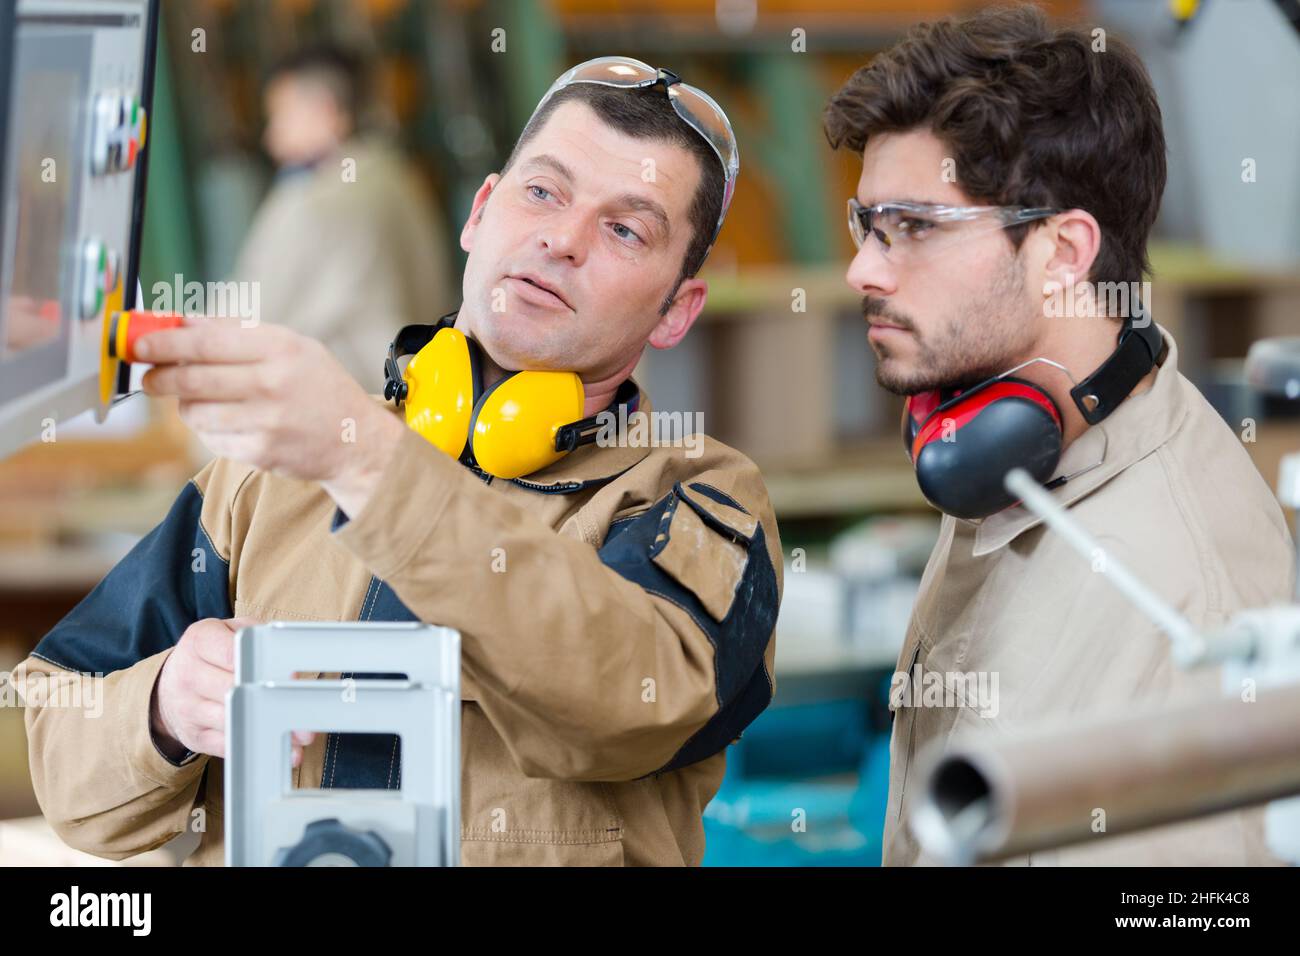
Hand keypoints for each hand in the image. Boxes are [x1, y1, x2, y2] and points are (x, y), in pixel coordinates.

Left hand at [137, 318, 403, 500]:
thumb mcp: (292, 347)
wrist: (356, 442)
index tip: (139, 344)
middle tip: (148, 377)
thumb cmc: (319, 387)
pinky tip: (230, 422)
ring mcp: (266, 420)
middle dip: (160, 377)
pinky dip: (210, 429)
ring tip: (201, 400)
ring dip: (186, 405)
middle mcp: (272, 383)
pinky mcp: (260, 451)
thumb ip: (238, 332)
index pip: (205, 341)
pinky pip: (211, 438)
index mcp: (280, 347)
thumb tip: (181, 321)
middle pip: (192, 377)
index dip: (164, 342)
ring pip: (195, 411)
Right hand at [151, 616, 315, 764]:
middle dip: (270, 701)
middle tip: (303, 711)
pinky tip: (284, 750)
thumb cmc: (213, 654)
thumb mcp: (231, 632)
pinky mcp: (195, 736)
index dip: (263, 666)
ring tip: (300, 734)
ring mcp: (188, 708)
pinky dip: (258, 748)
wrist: (168, 686)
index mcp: (200, 640)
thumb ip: (261, 638)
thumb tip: (290, 664)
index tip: (289, 678)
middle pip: (233, 690)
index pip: (232, 653)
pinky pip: (228, 746)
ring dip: (269, 728)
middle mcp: (189, 674)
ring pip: (232, 720)